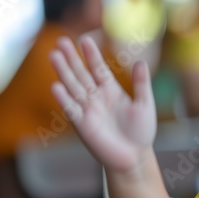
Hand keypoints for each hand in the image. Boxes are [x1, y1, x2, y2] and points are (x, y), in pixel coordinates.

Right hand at [50, 36, 155, 173]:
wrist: (134, 157)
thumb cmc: (141, 131)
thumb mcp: (144, 104)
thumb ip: (141, 84)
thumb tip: (140, 62)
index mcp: (111, 90)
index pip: (98, 68)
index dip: (91, 55)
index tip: (84, 40)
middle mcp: (96, 97)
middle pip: (81, 73)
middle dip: (71, 58)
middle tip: (60, 40)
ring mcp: (88, 110)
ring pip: (73, 87)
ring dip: (63, 72)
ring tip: (53, 55)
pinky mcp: (82, 125)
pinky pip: (71, 109)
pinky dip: (64, 98)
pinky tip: (56, 86)